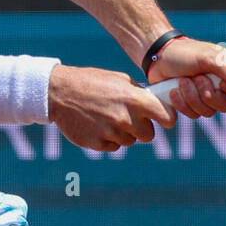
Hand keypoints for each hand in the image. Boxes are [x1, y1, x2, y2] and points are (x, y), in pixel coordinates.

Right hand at [48, 65, 175, 151]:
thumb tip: (156, 104)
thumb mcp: (119, 79)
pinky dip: (108, 138)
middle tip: (130, 117)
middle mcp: (124, 118)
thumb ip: (139, 93)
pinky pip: (113, 146)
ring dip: (123, 133)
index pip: (166, 118)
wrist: (59, 92)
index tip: (164, 119)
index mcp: (134, 99)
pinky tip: (97, 124)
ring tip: (107, 117)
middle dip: (142, 128)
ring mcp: (110, 133)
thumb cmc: (91, 82)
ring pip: (129, 141)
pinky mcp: (97, 144)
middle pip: (148, 135)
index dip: (167, 119)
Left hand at [145, 36, 225, 118]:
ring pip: (208, 113)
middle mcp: (222, 86)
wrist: (157, 58)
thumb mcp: (207, 57)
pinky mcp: (191, 105)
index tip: (222, 84)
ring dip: (192, 97)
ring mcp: (206, 97)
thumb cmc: (184, 53)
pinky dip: (182, 104)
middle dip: (207, 94)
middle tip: (196, 78)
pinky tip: (175, 91)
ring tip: (182, 81)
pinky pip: (193, 115)